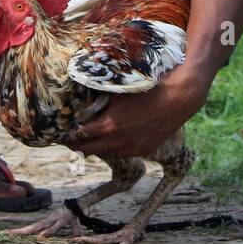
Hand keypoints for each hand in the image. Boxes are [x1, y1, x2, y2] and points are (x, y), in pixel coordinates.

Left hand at [63, 68, 209, 158]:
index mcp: (108, 126)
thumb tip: (85, 96)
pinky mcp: (145, 149)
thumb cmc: (149, 88)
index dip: (69, 134)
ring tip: (88, 142)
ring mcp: (133, 148)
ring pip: (106, 154)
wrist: (180, 98)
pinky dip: (113, 150)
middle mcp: (118, 141)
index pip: (80, 135)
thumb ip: (101, 97)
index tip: (63, 130)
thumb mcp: (119, 90)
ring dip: (96, 149)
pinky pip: (123, 154)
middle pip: (89, 150)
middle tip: (69, 139)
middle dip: (77, 145)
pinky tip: (111, 142)